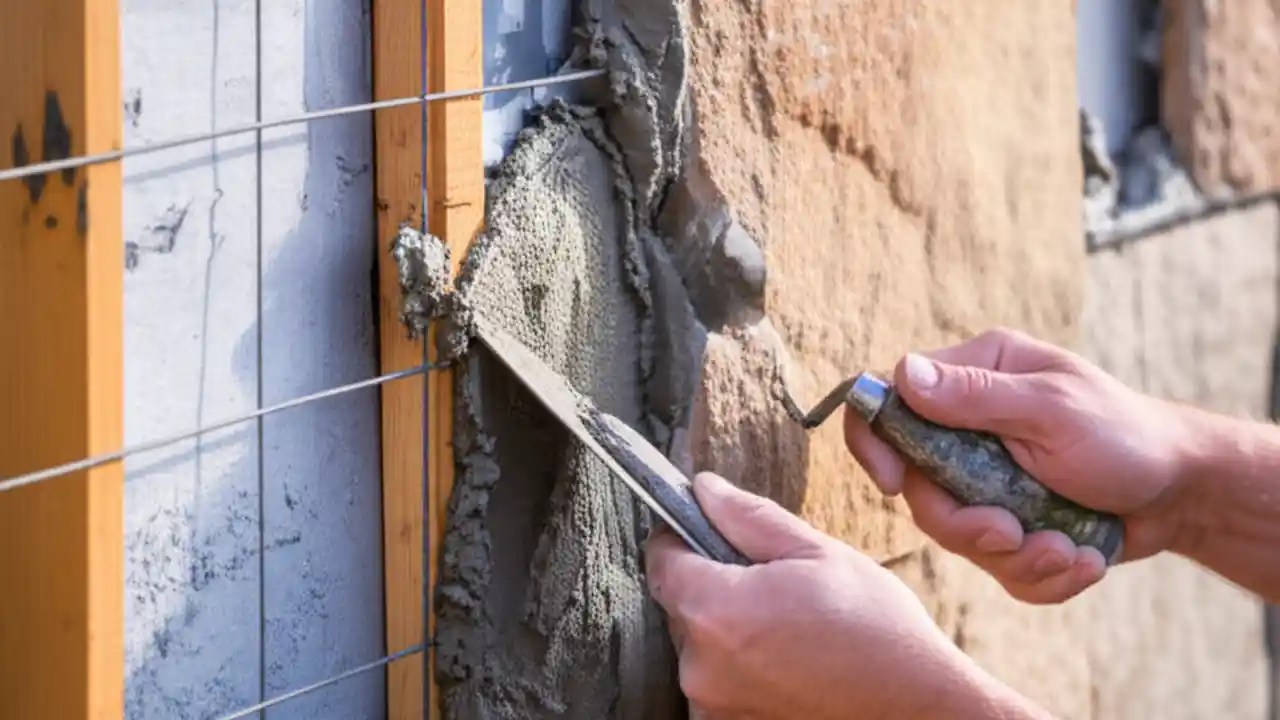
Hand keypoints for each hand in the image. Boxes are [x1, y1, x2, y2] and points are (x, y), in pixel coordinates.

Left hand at [645, 473, 1036, 719]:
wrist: (918, 709)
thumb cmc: (876, 631)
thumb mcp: (817, 553)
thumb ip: (748, 518)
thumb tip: (704, 488)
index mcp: (715, 609)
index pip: (662, 559)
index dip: (682, 538)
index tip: (707, 532)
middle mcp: (700, 665)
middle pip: (681, 605)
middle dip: (714, 587)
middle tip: (773, 588)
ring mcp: (712, 705)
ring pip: (700, 648)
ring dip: (729, 634)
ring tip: (789, 632)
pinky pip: (718, 685)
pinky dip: (742, 672)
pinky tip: (788, 665)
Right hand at [845, 328, 1196, 603]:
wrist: (1184, 493)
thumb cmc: (1127, 433)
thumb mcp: (1053, 409)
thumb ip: (978, 396)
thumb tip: (902, 375)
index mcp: (976, 375)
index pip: (891, 400)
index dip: (876, 444)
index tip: (896, 487)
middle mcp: (969, 425)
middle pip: (919, 486)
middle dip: (964, 524)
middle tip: (1011, 535)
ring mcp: (984, 477)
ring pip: (955, 533)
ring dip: (1014, 557)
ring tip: (1068, 552)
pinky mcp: (1006, 521)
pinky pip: (993, 564)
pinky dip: (1036, 575)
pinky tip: (1079, 561)